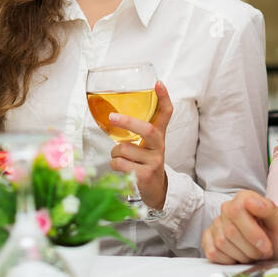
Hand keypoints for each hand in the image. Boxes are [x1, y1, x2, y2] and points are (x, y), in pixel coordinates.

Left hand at [108, 79, 173, 210]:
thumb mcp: (145, 146)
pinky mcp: (145, 175)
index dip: (164, 98)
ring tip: (121, 159)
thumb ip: (136, 132)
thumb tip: (111, 117)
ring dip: (114, 153)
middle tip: (113, 117)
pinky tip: (122, 169)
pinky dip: (114, 164)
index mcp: (158, 136)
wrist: (156, 192)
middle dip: (128, 122)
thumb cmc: (144, 164)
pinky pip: (119, 163)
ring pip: (123, 149)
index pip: (166, 114)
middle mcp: (159, 147)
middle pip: (148, 129)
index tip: (158, 83)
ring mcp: (154, 161)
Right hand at [201, 190, 277, 263]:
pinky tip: (241, 256)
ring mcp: (216, 224)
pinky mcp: (209, 239)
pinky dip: (230, 260)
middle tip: (264, 253)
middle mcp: (227, 208)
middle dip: (251, 248)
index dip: (252, 232)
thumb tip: (251, 201)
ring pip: (222, 243)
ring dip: (242, 255)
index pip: (236, 211)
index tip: (266, 246)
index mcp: (244, 198)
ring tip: (254, 254)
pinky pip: (213, 252)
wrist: (276, 252)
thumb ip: (269, 209)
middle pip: (230, 231)